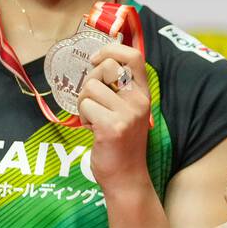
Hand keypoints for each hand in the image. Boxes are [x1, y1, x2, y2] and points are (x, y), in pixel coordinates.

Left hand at [78, 41, 151, 188]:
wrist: (127, 178)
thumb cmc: (122, 143)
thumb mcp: (129, 110)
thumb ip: (120, 88)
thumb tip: (98, 62)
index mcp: (144, 93)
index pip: (134, 56)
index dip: (111, 49)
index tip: (96, 58)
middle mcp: (139, 101)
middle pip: (105, 67)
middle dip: (90, 80)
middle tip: (91, 101)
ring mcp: (127, 114)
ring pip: (90, 88)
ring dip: (84, 103)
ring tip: (93, 119)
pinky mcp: (112, 127)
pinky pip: (85, 107)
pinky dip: (82, 117)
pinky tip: (91, 129)